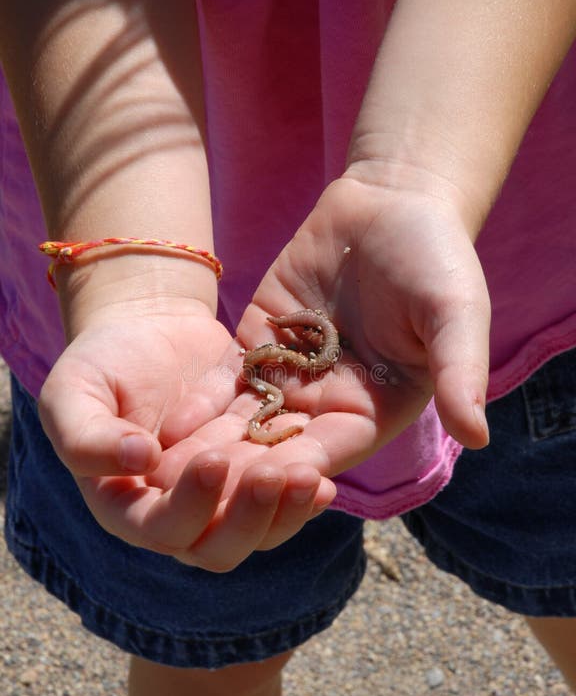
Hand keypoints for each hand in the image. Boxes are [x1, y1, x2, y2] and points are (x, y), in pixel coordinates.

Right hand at [39, 300, 335, 570]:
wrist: (151, 331)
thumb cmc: (102, 362)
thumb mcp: (72, 392)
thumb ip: (86, 436)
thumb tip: (137, 464)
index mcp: (128, 506)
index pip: (161, 528)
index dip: (190, 505)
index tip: (211, 459)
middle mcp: (178, 515)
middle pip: (218, 548)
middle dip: (250, 517)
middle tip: (276, 475)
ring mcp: (221, 499)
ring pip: (260, 532)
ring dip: (287, 512)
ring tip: (312, 477)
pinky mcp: (255, 473)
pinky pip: (283, 502)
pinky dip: (304, 495)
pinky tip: (325, 474)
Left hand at [161, 173, 489, 514]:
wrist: (391, 203)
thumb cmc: (434, 256)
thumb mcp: (454, 310)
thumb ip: (460, 371)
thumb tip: (478, 436)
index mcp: (375, 410)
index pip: (331, 451)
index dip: (297, 469)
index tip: (260, 484)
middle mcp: (329, 405)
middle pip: (277, 448)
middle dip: (236, 469)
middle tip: (191, 492)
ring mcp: (291, 377)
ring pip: (243, 421)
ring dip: (206, 447)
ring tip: (162, 471)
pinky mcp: (259, 345)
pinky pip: (226, 380)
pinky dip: (198, 403)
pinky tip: (162, 422)